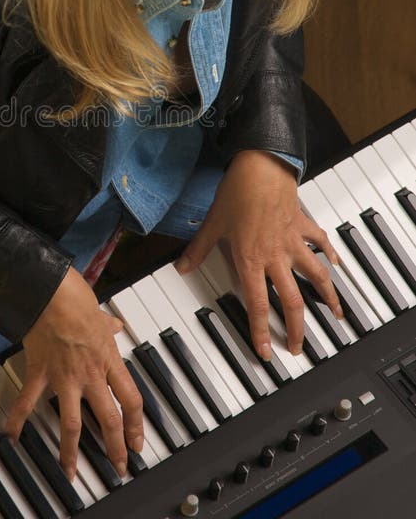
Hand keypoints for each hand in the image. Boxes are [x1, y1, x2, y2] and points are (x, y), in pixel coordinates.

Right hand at [4, 266, 142, 479]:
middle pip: (108, 419)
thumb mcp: (101, 314)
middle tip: (118, 467)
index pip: (130, 400)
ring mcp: (64, 376)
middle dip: (115, 447)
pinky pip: (28, 402)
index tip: (137, 443)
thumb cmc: (76, 299)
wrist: (51, 291)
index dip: (136, 426)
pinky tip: (12, 438)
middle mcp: (90, 373)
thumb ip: (109, 326)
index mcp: (108, 360)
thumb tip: (116, 325)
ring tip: (70, 473)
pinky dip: (17, 421)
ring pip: (72, 423)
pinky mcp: (40, 372)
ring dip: (71, 451)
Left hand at [176, 150, 342, 359]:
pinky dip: (330, 253)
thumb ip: (198, 250)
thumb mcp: (211, 225)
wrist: (260, 167)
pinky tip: (337, 263)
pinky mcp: (303, 226)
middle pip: (291, 300)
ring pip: (316, 276)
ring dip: (327, 297)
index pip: (256, 304)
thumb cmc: (236, 194)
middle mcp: (275, 257)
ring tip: (336, 315)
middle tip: (299, 347)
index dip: (260, 330)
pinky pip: (321, 243)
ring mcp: (292, 242)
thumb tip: (181, 267)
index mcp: (250, 260)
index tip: (266, 351)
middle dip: (296, 329)